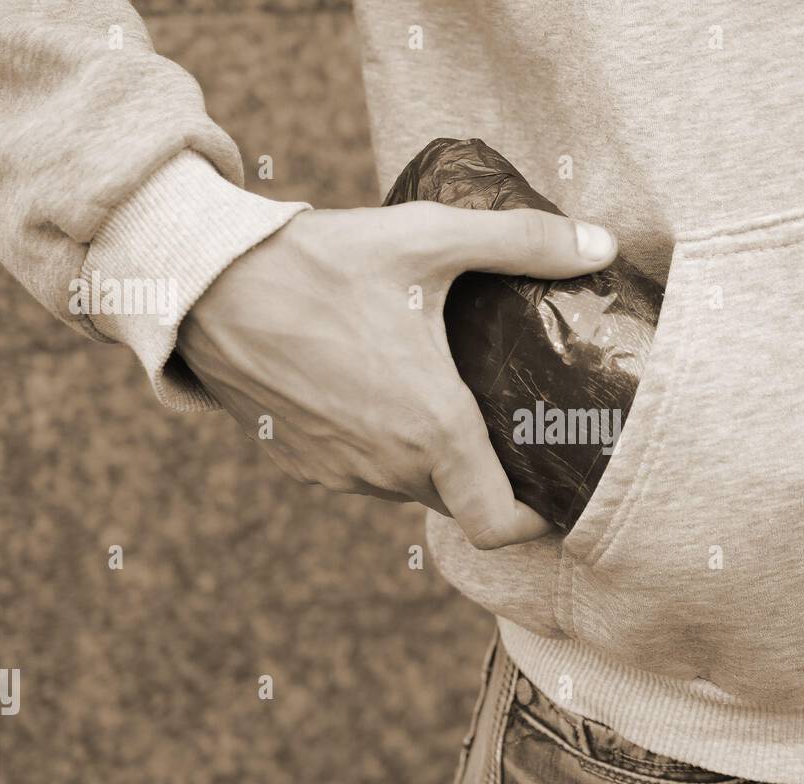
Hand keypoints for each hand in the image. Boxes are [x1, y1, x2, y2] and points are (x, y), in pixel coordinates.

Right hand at [176, 202, 617, 548]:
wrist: (201, 284)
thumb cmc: (317, 263)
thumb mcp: (427, 238)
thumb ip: (523, 241)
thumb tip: (601, 244)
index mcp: (430, 428)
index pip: (498, 525)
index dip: (536, 521)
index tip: (551, 491)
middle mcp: (387, 467)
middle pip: (462, 501)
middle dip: (494, 477)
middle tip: (514, 428)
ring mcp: (342, 472)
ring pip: (414, 490)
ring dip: (441, 463)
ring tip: (456, 407)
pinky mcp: (305, 464)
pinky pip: (367, 477)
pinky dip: (392, 454)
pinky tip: (393, 400)